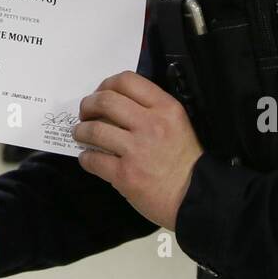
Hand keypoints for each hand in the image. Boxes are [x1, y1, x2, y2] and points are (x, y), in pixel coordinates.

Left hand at [72, 71, 202, 230]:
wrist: (197, 197)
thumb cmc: (186, 161)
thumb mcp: (178, 124)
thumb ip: (152, 111)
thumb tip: (117, 105)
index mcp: (166, 108)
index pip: (127, 80)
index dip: (106, 84)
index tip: (100, 93)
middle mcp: (150, 124)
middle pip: (105, 100)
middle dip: (88, 105)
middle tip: (85, 113)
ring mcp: (136, 150)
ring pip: (94, 129)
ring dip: (81, 130)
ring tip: (80, 134)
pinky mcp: (125, 175)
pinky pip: (93, 160)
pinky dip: (85, 157)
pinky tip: (88, 158)